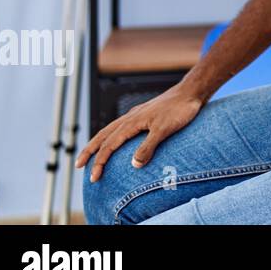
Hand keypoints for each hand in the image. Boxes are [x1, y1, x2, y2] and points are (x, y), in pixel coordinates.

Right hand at [75, 81, 205, 181]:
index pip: (109, 145)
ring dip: (99, 142)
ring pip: (111, 129)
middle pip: (103, 135)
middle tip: (78, 165)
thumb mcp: (164, 130)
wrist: (192, 92)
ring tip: (92, 154)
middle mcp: (130, 117)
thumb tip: (134, 165)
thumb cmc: (180, 109)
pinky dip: (113, 135)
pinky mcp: (145, 114)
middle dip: (90, 151)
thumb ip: (148, 146)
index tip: (93, 177)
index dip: (99, 162)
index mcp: (131, 122)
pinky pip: (122, 126)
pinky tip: (119, 139)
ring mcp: (137, 114)